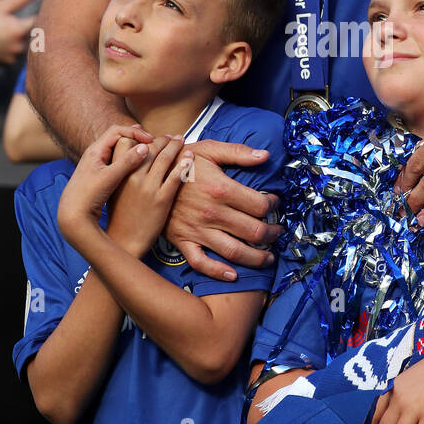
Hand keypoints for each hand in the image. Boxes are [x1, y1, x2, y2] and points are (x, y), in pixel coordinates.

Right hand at [0, 0, 39, 63]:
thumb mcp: (0, 5)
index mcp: (18, 29)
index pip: (38, 22)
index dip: (35, 16)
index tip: (29, 13)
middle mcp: (18, 45)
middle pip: (32, 35)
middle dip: (27, 29)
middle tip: (9, 24)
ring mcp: (12, 56)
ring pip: (24, 45)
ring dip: (19, 40)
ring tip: (2, 33)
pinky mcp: (6, 63)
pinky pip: (15, 55)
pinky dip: (11, 49)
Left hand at [57, 124, 153, 246]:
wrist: (72, 215)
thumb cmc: (88, 195)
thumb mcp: (109, 177)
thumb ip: (127, 162)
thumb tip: (145, 147)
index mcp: (95, 150)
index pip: (117, 131)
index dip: (135, 132)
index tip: (151, 140)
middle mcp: (95, 155)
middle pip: (117, 137)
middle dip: (135, 137)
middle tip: (152, 142)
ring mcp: (97, 165)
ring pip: (117, 150)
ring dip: (132, 149)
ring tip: (148, 152)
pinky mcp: (99, 176)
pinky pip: (116, 161)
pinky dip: (128, 160)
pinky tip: (138, 167)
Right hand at [105, 134, 194, 256]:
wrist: (124, 240)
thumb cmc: (119, 214)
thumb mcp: (113, 188)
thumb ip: (122, 169)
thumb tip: (133, 152)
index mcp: (118, 172)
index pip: (126, 142)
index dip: (138, 136)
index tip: (148, 136)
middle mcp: (132, 176)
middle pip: (149, 147)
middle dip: (161, 139)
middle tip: (171, 137)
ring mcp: (147, 187)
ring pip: (164, 157)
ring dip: (174, 145)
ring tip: (181, 140)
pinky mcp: (162, 199)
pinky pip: (175, 176)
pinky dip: (184, 163)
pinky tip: (190, 156)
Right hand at [163, 139, 282, 281]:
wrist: (147, 174)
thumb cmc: (181, 160)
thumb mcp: (209, 149)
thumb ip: (238, 153)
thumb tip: (266, 156)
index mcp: (221, 189)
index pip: (260, 205)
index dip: (273, 206)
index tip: (275, 204)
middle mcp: (212, 213)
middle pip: (253, 231)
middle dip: (271, 234)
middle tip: (277, 232)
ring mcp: (197, 230)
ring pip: (234, 251)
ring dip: (256, 258)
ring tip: (268, 257)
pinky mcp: (183, 241)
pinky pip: (201, 263)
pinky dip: (218, 272)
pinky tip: (233, 275)